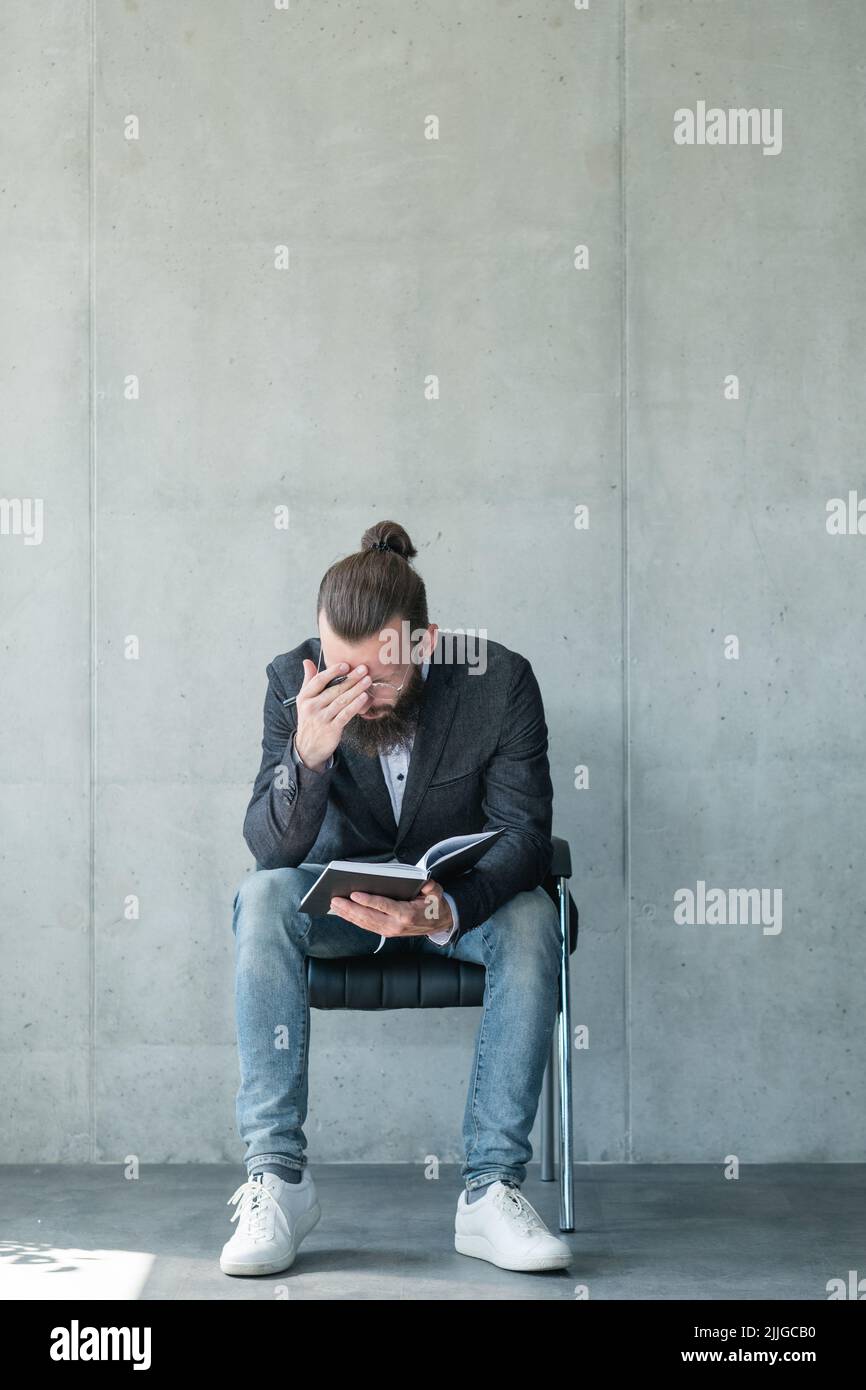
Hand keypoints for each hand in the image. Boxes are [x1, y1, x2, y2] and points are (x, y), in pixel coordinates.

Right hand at [293, 658, 372, 771]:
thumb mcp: (304, 700)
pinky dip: (355, 705)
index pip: (318, 681)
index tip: (346, 665)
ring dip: (356, 690)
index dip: (332, 672)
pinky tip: (364, 698)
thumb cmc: (309, 719)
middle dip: (351, 678)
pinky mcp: (332, 729)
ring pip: (341, 701)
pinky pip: (345, 715)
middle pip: (334, 690)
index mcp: (305, 697)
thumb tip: (307, 661)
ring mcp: (322, 718)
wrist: (307, 748)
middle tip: (364, 669)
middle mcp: (312, 707)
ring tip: (368, 681)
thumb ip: (308, 681)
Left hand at [329, 880, 453, 937]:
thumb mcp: (436, 893)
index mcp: (407, 914)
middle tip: (335, 899)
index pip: (384, 906)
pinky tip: (343, 912)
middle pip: (369, 917)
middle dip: (350, 908)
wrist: (440, 924)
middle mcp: (396, 925)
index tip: (354, 894)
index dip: (368, 901)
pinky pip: (366, 926)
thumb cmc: (435, 905)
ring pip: (365, 923)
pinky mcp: (386, 932)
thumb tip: (424, 881)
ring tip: (334, 905)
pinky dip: (353, 919)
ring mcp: (390, 931)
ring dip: (348, 914)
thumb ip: (430, 886)